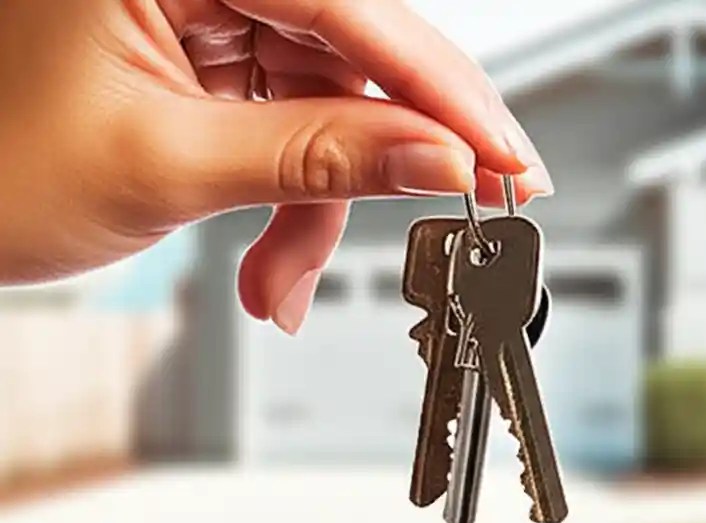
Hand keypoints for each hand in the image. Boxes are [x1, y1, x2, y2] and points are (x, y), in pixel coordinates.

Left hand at [0, 0, 547, 332]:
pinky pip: (301, 120)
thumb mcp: (167, 167)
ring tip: (284, 280)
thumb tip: (440, 161)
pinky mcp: (217, 54)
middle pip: (354, 50)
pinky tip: (275, 257)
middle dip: (382, 159)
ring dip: (327, 202)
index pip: (345, 4)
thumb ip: (317, 158)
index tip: (504, 158)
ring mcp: (211, 9)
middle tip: (452, 219)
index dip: (439, 88)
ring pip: (334, 100)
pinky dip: (300, 198)